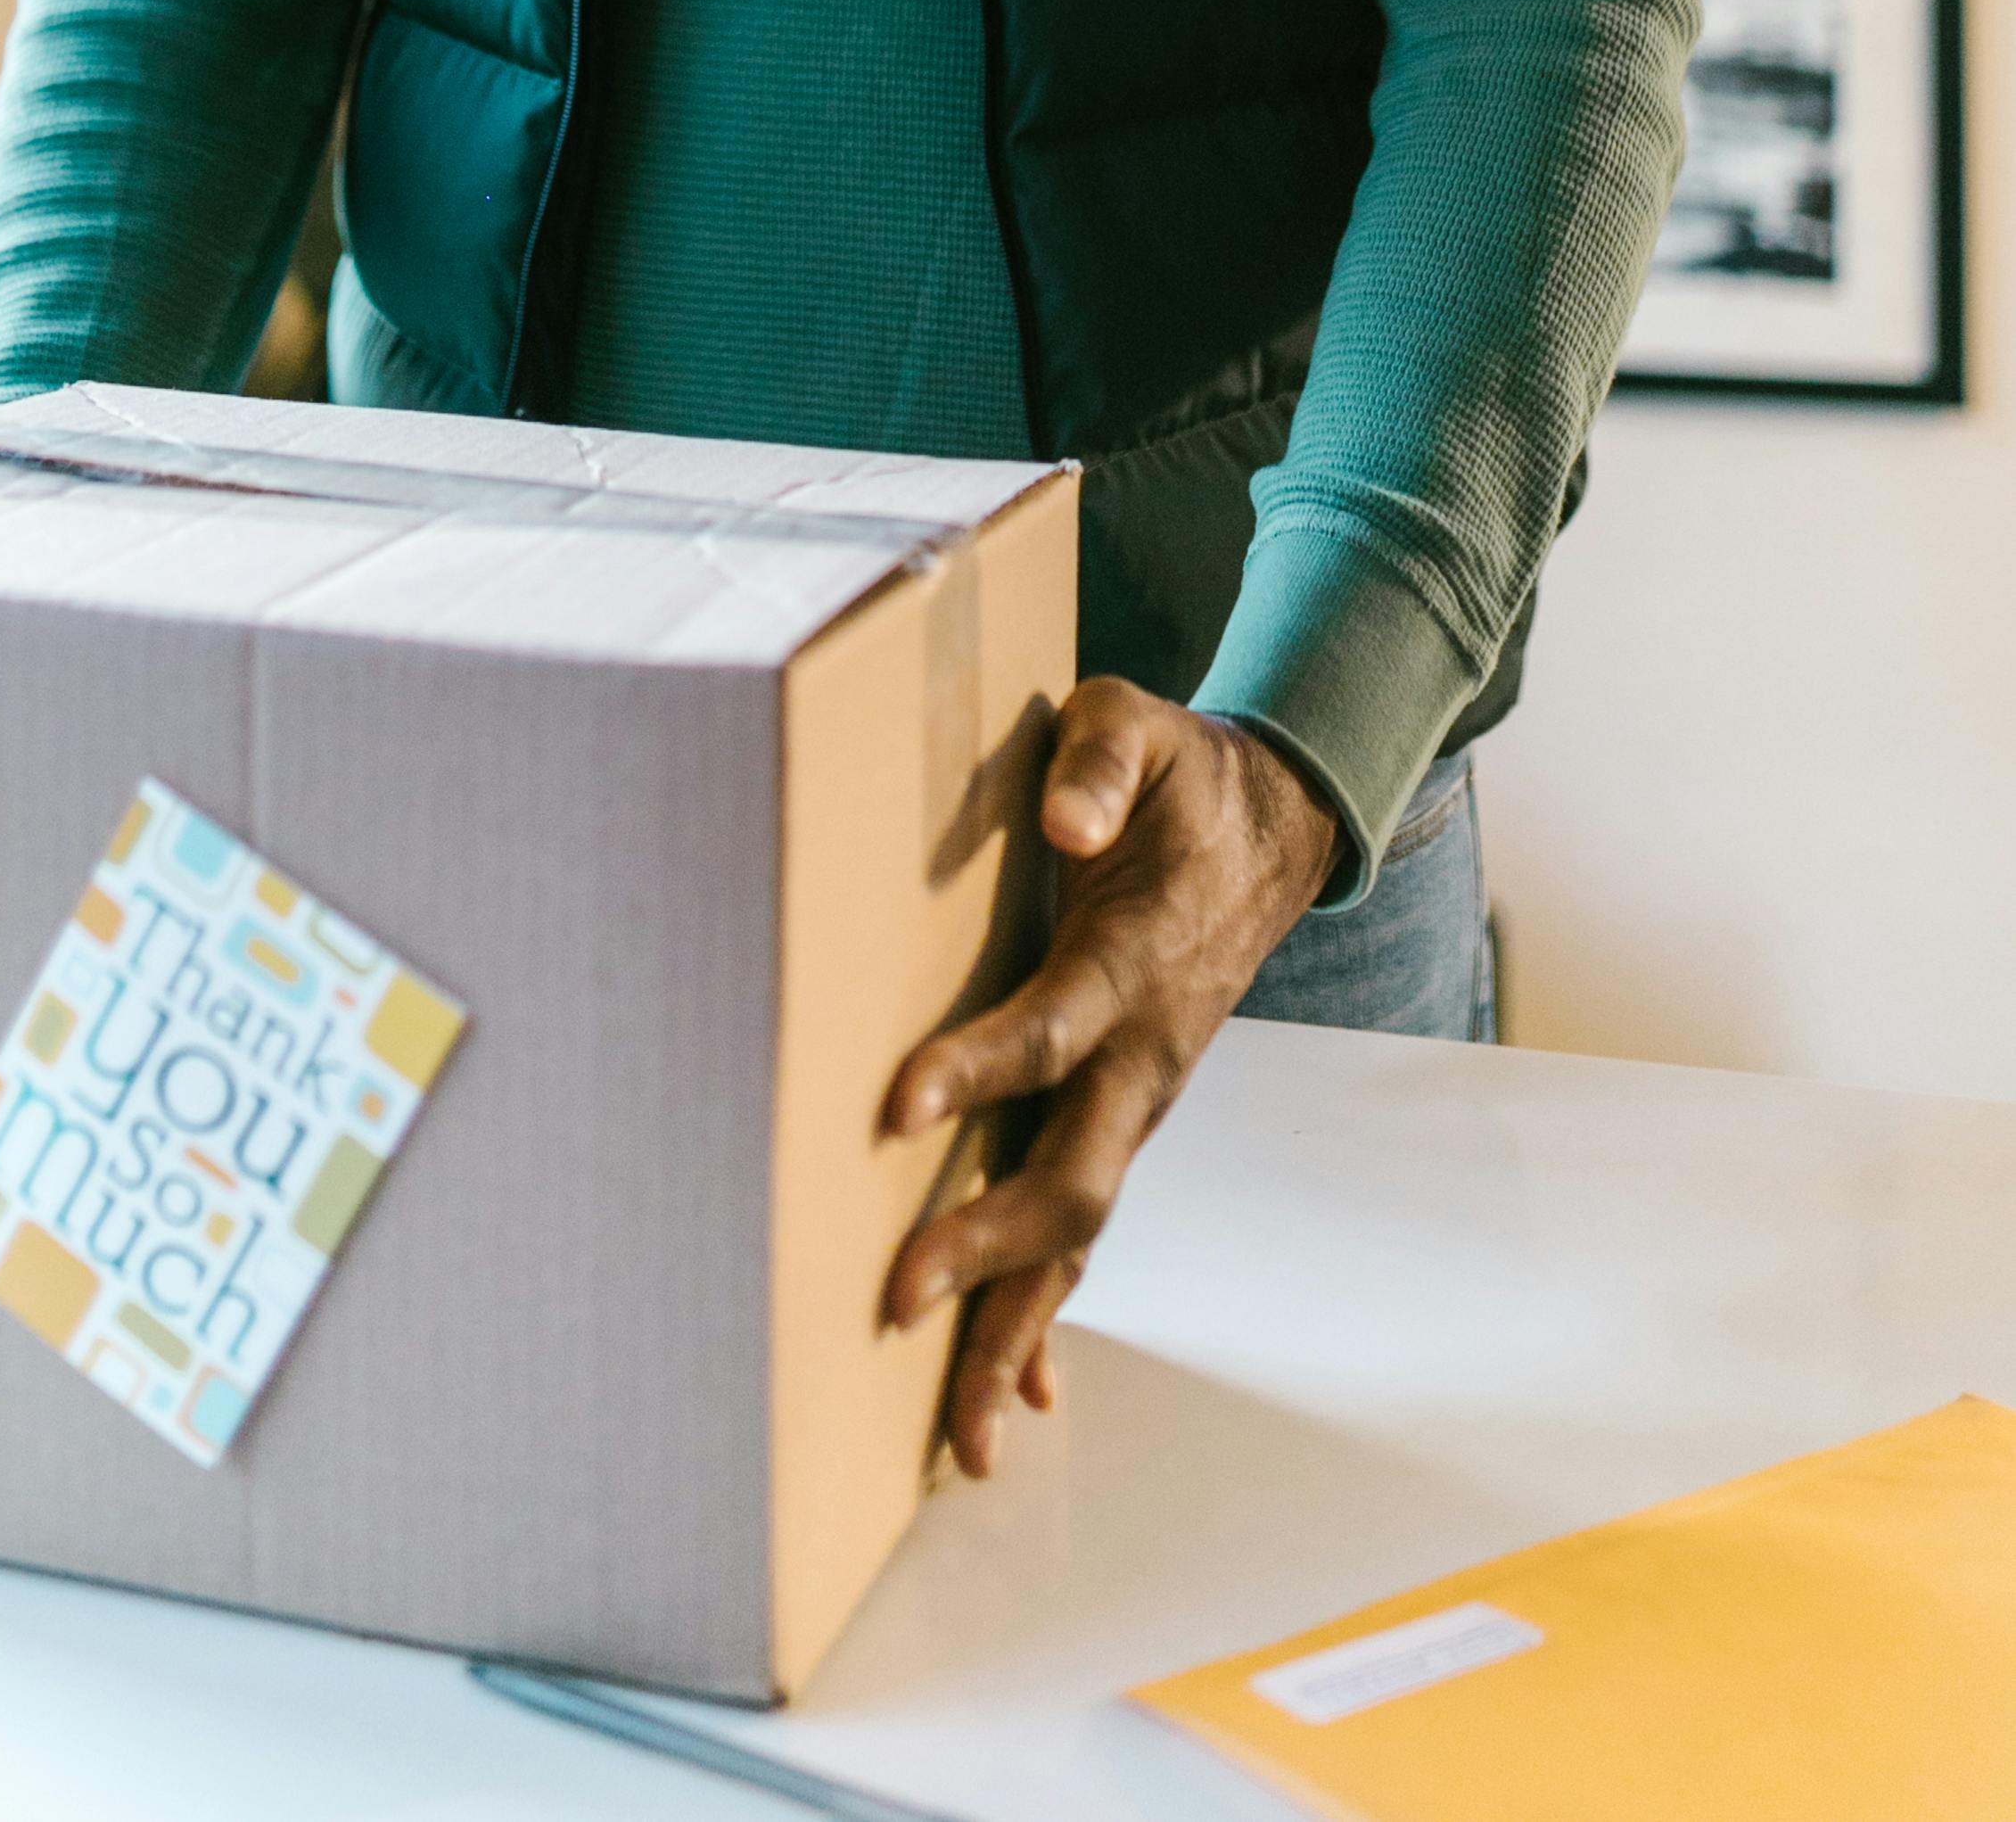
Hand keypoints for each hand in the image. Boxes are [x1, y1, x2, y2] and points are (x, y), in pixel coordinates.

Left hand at [881, 680, 1339, 1477]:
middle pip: (1071, 1173)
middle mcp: (1143, 1055)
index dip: (978, 1068)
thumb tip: (1066, 821)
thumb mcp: (1138, 726)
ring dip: (1017, 1328)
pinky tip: (1007, 1400)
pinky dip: (1047, 1316)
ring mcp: (1139, 1098)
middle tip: (897, 1297)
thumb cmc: (1177, 772)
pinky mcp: (1123, 1114)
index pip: (1053, 1030)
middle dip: (988, 1248)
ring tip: (960, 1440)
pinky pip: (1087, 1230)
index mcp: (1135, 961)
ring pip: (1080, 1231)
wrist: (1269, 824)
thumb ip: (1100, 763)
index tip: (897, 1106)